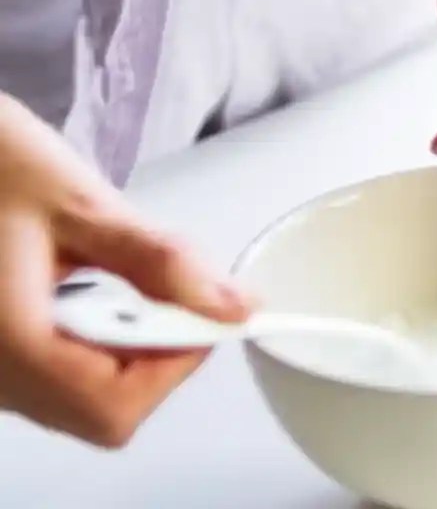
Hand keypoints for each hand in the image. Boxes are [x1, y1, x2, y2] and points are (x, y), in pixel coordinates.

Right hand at [0, 97, 249, 446]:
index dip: (173, 365)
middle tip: (171, 295)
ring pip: (81, 401)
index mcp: (6, 344)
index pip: (112, 406)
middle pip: (101, 413)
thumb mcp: (80, 204)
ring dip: (127, 351)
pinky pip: (58, 379)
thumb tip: (234, 307)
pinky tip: (96, 298)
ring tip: (122, 284)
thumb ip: (159, 260)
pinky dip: (96, 346)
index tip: (204, 315)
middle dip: (156, 358)